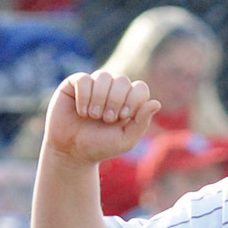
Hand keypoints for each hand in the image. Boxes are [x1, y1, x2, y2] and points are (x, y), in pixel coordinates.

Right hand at [40, 71, 161, 166]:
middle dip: (116, 100)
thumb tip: (156, 103)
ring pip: (103, 76)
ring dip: (99, 98)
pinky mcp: (74, 84)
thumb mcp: (125, 139)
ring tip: (93, 116)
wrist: (71, 152)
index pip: (140, 88)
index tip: (123, 117)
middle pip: (122, 80)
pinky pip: (83, 79)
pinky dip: (84, 96)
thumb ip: (141, 122)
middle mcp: (112, 89)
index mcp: (128, 100)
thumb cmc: (100, 146)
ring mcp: (93, 85)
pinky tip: (81, 111)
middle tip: (107, 119)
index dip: (134, 100)